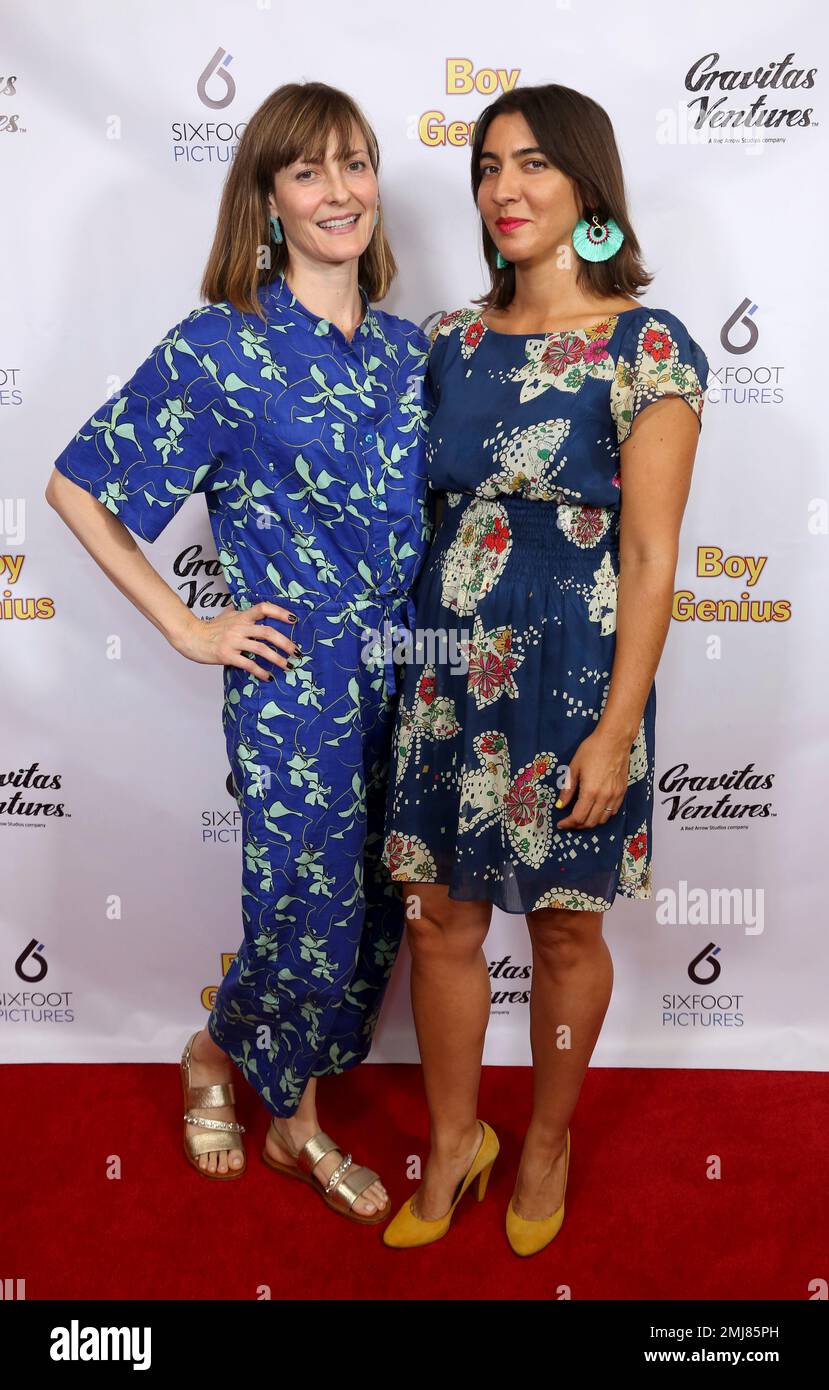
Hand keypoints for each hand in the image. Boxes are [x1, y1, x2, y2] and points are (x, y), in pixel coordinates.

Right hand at [169, 601, 299, 680]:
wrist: (190, 637)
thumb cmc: (208, 628)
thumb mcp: (224, 615)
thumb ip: (237, 613)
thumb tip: (241, 607)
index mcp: (241, 616)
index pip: (263, 608)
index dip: (279, 612)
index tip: (294, 620)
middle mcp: (239, 627)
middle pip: (267, 632)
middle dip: (285, 643)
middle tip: (297, 652)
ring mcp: (233, 641)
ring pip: (261, 649)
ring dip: (277, 659)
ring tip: (287, 666)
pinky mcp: (226, 655)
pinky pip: (248, 664)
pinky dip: (260, 671)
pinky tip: (268, 677)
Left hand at [555, 727, 631, 829]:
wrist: (615, 740)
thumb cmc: (592, 750)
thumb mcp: (574, 767)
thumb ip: (567, 789)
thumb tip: (560, 805)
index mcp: (590, 792)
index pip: (578, 817)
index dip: (568, 823)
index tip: (560, 823)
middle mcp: (604, 797)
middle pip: (590, 822)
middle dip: (577, 825)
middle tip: (569, 822)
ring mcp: (615, 796)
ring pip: (602, 820)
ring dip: (590, 822)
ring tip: (581, 817)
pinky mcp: (622, 792)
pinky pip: (612, 812)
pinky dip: (602, 815)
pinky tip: (596, 810)